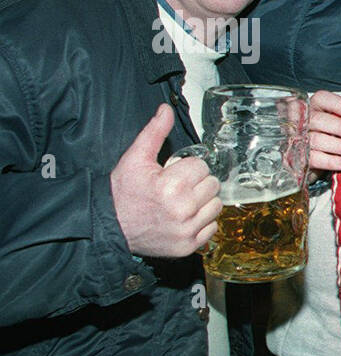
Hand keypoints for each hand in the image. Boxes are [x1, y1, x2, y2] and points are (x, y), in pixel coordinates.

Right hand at [111, 104, 220, 257]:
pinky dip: (201, 222)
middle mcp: (183, 209)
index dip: (186, 167)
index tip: (172, 173)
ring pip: (216, 206)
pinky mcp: (188, 246)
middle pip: (212, 185)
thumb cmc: (122, 192)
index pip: (201, 166)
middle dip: (196, 183)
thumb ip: (155, 132)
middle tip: (177, 187)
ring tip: (181, 201)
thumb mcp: (134, 158)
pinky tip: (183, 218)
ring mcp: (187, 230)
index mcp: (172, 186)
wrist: (109, 226)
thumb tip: (166, 110)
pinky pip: (212, 227)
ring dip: (203, 201)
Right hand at [306, 90, 340, 176]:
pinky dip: (331, 161)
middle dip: (340, 127)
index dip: (337, 104)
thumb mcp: (337, 123)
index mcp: (313, 107)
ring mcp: (298, 139)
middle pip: (317, 120)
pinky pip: (314, 159)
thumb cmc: (330, 136)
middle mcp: (303, 120)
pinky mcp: (298, 157)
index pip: (321, 99)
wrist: (316, 159)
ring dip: (339, 146)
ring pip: (315, 140)